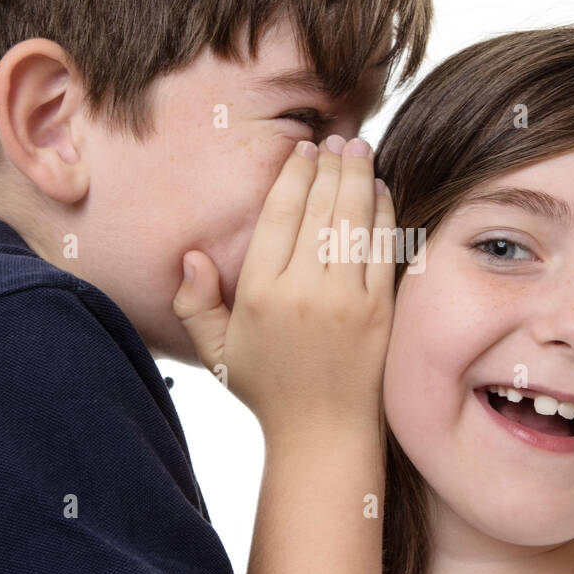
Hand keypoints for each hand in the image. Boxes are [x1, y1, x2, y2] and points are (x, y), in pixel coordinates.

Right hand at [172, 135, 396, 437]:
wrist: (324, 434)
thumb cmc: (268, 389)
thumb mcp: (216, 352)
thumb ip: (195, 303)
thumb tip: (191, 255)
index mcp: (259, 294)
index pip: (279, 215)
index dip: (293, 175)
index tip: (303, 151)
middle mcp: (303, 292)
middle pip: (319, 207)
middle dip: (331, 165)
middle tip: (337, 139)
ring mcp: (346, 300)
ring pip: (353, 219)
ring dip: (359, 177)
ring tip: (359, 150)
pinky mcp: (379, 310)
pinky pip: (381, 247)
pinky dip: (382, 213)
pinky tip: (380, 190)